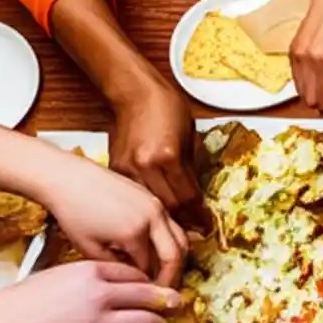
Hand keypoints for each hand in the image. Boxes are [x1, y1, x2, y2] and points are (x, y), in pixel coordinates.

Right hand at [0, 261, 179, 322]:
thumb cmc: (14, 308)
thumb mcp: (51, 278)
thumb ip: (82, 279)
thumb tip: (104, 285)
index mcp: (88, 272)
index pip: (133, 273)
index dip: (147, 283)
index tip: (151, 290)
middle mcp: (100, 296)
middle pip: (150, 296)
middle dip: (165, 304)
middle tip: (173, 308)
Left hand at [38, 156, 187, 284]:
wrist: (67, 178)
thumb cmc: (72, 211)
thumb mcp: (89, 249)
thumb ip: (116, 268)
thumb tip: (134, 280)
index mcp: (134, 233)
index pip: (151, 269)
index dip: (149, 287)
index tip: (145, 295)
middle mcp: (151, 217)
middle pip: (175, 255)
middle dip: (171, 276)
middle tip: (162, 290)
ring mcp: (154, 204)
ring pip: (180, 238)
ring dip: (175, 257)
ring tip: (162, 272)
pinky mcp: (151, 197)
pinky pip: (170, 224)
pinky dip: (168, 240)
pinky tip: (153, 251)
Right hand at [110, 85, 204, 223]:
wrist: (136, 93)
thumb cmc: (167, 109)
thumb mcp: (190, 138)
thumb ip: (191, 169)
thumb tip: (196, 199)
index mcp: (168, 156)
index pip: (188, 197)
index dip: (200, 215)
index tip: (207, 224)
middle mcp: (146, 165)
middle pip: (168, 207)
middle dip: (183, 221)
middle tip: (193, 229)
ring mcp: (127, 168)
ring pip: (148, 204)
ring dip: (163, 217)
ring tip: (175, 224)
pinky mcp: (116, 168)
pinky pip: (134, 194)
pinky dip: (145, 203)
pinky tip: (154, 209)